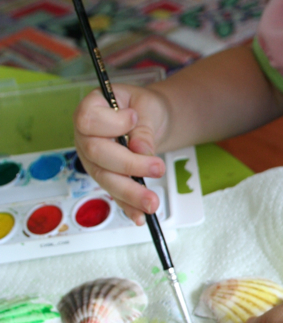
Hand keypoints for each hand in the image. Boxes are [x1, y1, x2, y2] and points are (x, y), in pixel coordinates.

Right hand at [74, 83, 168, 223]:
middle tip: (157, 169)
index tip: (133, 119)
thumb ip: (142, 127)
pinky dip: (128, 207)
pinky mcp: (105, 177)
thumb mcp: (145, 106)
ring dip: (129, 193)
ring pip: (105, 178)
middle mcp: (85, 137)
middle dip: (128, 165)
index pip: (88, 120)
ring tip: (151, 203)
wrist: (146, 118)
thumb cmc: (140, 107)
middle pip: (97, 154)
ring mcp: (92, 159)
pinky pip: (114, 194)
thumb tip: (140, 149)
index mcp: (90, 110)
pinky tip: (139, 216)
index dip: (111, 124)